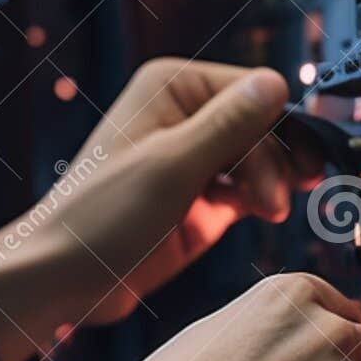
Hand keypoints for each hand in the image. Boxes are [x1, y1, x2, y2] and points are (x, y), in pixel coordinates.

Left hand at [0, 59, 316, 360]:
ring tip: (269, 211)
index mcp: (171, 88)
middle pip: (261, 125)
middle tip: (278, 200)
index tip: (296, 169)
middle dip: (276, 161)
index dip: (279, 129)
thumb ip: (228, 125)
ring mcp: (190, 158)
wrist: (64, 277)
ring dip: (270, 183)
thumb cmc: (99, 219)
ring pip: (258, 158)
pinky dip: (257, 199)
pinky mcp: (196, 198)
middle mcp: (182, 115)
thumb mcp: (172, 167)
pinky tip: (260, 213)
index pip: (254, 91)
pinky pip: (244, 189)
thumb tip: (276, 83)